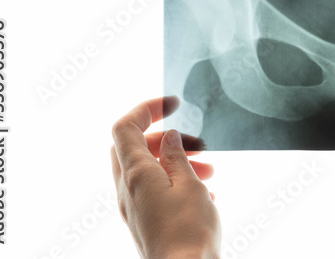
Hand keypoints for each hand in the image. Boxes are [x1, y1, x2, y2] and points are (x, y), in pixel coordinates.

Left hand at [111, 96, 220, 258]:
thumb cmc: (189, 232)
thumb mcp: (190, 185)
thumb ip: (178, 157)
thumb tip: (170, 138)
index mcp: (135, 174)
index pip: (126, 127)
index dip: (147, 107)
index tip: (174, 102)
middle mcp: (127, 190)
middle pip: (134, 147)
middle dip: (167, 137)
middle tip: (197, 143)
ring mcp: (134, 208)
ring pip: (146, 169)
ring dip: (176, 160)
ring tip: (209, 170)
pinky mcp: (144, 222)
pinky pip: (153, 190)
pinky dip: (174, 180)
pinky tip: (203, 192)